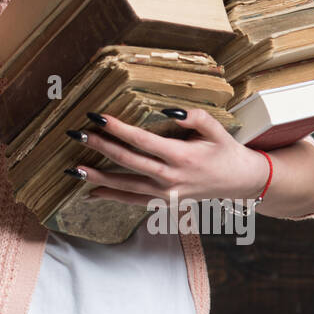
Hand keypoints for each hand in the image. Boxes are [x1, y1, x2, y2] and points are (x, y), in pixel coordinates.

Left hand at [70, 108, 268, 208]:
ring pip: (125, 186)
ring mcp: (166, 194)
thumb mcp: (217, 129)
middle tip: (77, 134)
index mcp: (182, 157)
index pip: (143, 141)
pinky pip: (133, 201)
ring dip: (98, 178)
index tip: (98, 117)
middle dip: (101, 147)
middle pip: (128, 162)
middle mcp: (171, 178)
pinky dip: (111, 197)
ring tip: (73, 169)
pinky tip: (90, 192)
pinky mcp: (164, 203)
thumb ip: (195, 117)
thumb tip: (169, 110)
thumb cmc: (226, 151)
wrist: (240, 182)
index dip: (119, 129)